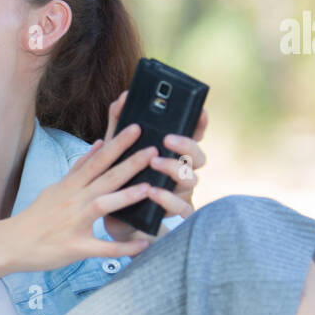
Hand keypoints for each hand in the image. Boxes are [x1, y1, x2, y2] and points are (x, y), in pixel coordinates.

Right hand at [4, 121, 157, 273]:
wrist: (12, 243)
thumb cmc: (37, 217)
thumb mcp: (55, 188)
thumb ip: (79, 169)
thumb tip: (98, 145)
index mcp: (71, 186)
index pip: (97, 160)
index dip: (117, 144)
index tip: (136, 129)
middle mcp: (74, 201)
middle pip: (105, 178)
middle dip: (130, 163)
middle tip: (153, 149)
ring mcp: (75, 224)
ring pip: (102, 206)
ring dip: (125, 197)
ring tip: (149, 188)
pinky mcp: (76, 247)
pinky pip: (103, 248)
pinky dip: (123, 247)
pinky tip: (143, 244)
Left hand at [100, 89, 207, 240]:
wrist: (114, 216)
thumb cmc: (121, 177)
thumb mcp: (117, 150)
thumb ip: (120, 125)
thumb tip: (121, 98)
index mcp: (173, 153)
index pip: (194, 134)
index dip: (200, 122)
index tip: (200, 110)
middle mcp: (183, 171)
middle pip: (198, 155)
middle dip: (186, 145)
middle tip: (167, 139)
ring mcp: (181, 192)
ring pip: (191, 180)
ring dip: (174, 169)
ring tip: (154, 162)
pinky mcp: (174, 213)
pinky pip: (181, 207)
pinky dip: (167, 199)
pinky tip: (152, 191)